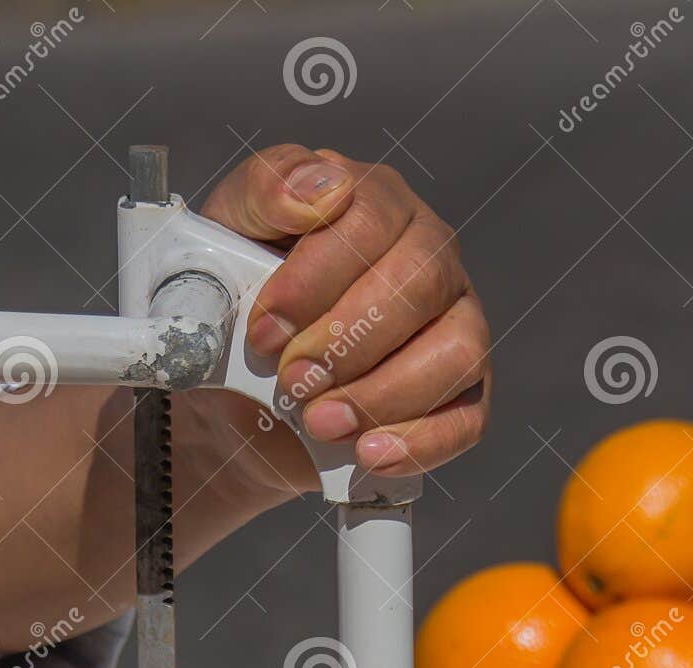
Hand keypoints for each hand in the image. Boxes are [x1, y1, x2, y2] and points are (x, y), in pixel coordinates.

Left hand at [200, 144, 489, 484]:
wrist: (236, 398)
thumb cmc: (240, 307)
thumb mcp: (226, 237)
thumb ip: (263, 191)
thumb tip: (319, 187)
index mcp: (377, 204)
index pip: (370, 220)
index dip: (314, 280)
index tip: (263, 330)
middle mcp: (429, 258)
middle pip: (420, 284)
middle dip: (347, 342)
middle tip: (290, 380)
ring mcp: (456, 326)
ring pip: (456, 352)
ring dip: (382, 395)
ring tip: (319, 422)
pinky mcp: (462, 395)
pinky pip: (466, 420)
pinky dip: (418, 442)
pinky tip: (369, 453)